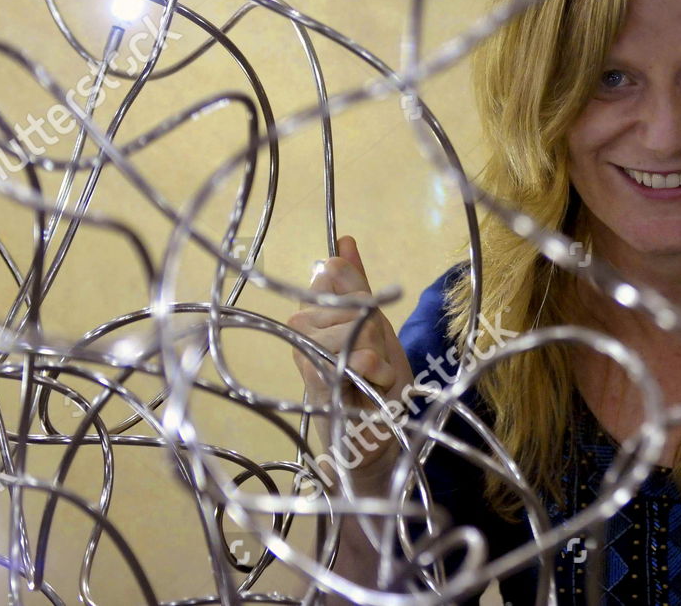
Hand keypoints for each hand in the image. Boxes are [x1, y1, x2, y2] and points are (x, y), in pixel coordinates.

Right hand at [287, 235, 414, 480]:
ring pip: (354, 327)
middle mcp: (301, 331)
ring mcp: (305, 357)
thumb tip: (343, 241)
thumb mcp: (374, 327)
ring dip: (378, 351)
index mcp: (314, 313)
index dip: (361, 294)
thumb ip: (357, 286)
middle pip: (352, 302)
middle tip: (375, 359)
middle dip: (375, 328)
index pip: (336, 274)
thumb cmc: (373, 384)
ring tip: (376, 375)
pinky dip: (377, 369)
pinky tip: (377, 379)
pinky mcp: (316, 384)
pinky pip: (354, 356)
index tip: (368, 323)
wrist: (375, 439)